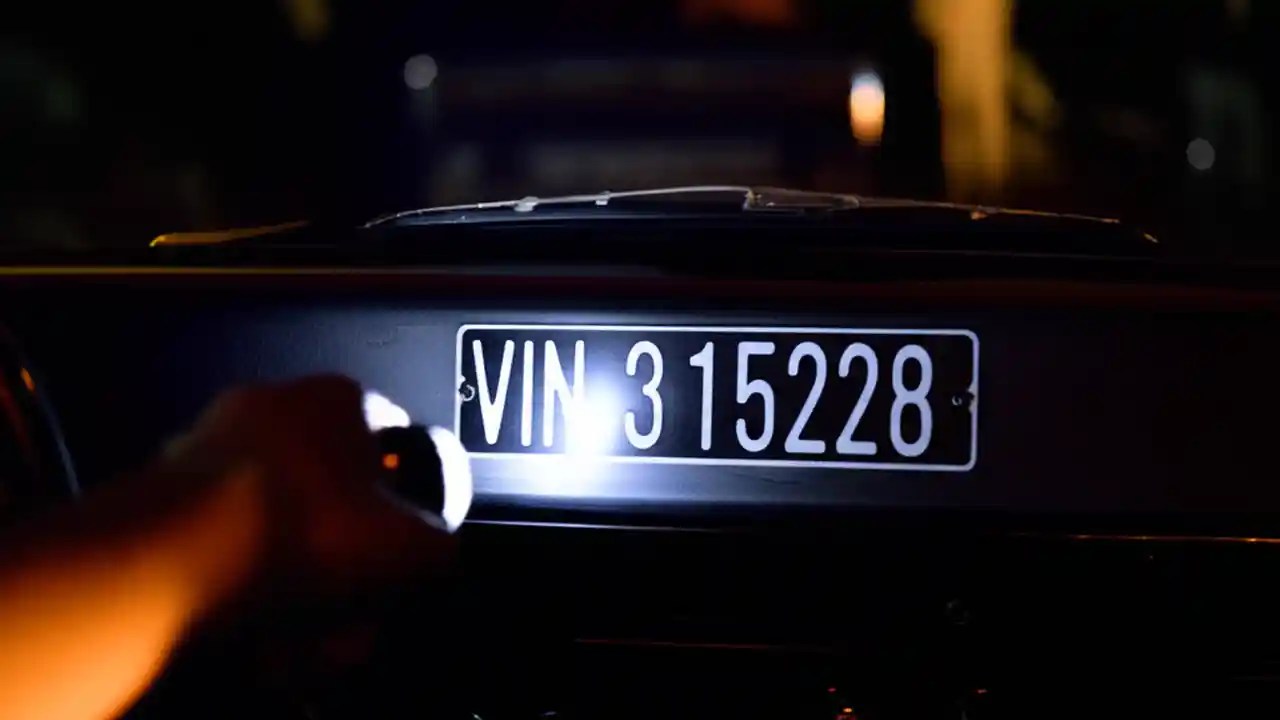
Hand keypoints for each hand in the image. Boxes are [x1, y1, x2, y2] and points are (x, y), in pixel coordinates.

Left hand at [157, 376, 454, 614]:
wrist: (182, 555)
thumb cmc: (313, 530)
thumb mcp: (413, 547)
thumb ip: (439, 543)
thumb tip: (437, 550)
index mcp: (341, 397)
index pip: (394, 438)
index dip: (404, 499)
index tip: (398, 547)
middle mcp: (273, 401)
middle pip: (328, 486)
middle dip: (341, 551)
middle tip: (349, 602)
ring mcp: (209, 441)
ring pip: (272, 518)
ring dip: (290, 569)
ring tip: (299, 625)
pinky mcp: (160, 487)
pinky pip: (221, 537)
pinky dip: (239, 573)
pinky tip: (250, 617)